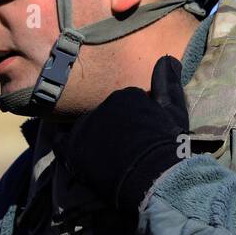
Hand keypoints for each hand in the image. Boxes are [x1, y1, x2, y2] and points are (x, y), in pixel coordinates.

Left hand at [56, 55, 189, 215]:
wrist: (152, 176)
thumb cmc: (167, 145)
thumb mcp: (174, 110)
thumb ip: (167, 82)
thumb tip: (167, 57)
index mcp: (125, 94)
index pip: (122, 104)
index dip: (129, 120)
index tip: (137, 134)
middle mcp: (101, 104)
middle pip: (101, 114)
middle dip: (108, 127)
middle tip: (120, 148)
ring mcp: (85, 125)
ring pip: (83, 127)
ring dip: (89, 137)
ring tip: (103, 156)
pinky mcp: (72, 147)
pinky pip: (61, 142)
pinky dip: (66, 146)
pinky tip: (75, 154)